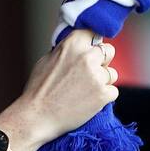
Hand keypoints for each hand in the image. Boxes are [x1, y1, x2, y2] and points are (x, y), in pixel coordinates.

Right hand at [0, 29, 117, 150]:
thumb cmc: (38, 90)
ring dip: (102, 81)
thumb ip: (66, 50)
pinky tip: (87, 101)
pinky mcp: (103, 94)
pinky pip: (113, 92)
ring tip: (84, 91)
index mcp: (72, 44)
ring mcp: (96, 76)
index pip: (94, 33)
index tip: (92, 48)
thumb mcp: (47, 60)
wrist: (36, 117)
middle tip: (89, 73)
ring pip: (112, 74)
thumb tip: (78, 45)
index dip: (93, 43)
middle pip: (109, 51)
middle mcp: (87, 57)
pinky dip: (103, 97)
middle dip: (102, 61)